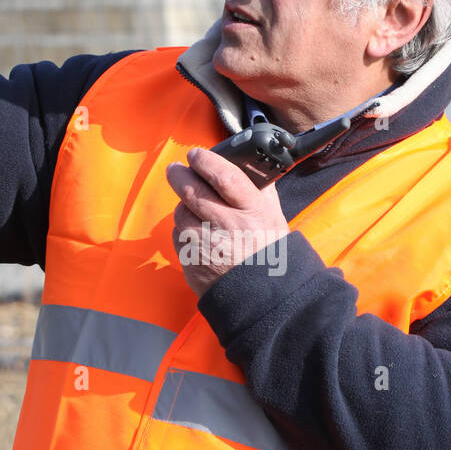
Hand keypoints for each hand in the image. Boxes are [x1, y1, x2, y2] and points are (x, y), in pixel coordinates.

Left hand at [166, 146, 290, 297]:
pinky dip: (183, 231)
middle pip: (192, 190)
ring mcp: (207, 245)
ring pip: (180, 213)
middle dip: (179, 174)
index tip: (196, 155)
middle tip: (177, 169)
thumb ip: (261, 190)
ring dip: (183, 205)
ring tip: (193, 207)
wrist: (261, 295)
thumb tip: (248, 165)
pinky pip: (178, 237)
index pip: (223, 176)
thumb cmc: (269, 252)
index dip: (205, 161)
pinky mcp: (192, 261)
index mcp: (252, 212)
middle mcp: (228, 227)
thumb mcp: (274, 217)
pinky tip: (196, 233)